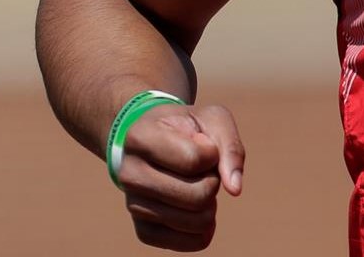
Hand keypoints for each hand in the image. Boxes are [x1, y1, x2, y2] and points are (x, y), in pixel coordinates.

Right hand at [115, 102, 246, 251]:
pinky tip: (195, 208)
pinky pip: (190, 243)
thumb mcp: (212, 119)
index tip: (202, 143)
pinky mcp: (143, 230)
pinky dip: (204, 228)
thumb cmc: (187, 128)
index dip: (212, 153)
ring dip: (210, 203)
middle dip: (213, 182)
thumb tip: (235, 189)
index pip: (195, 159)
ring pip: (197, 221)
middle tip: (201, 169)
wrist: (155, 142)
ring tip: (195, 184)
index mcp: (140, 138)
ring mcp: (133, 205)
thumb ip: (229, 147)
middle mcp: (129, 174)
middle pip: (198, 196)